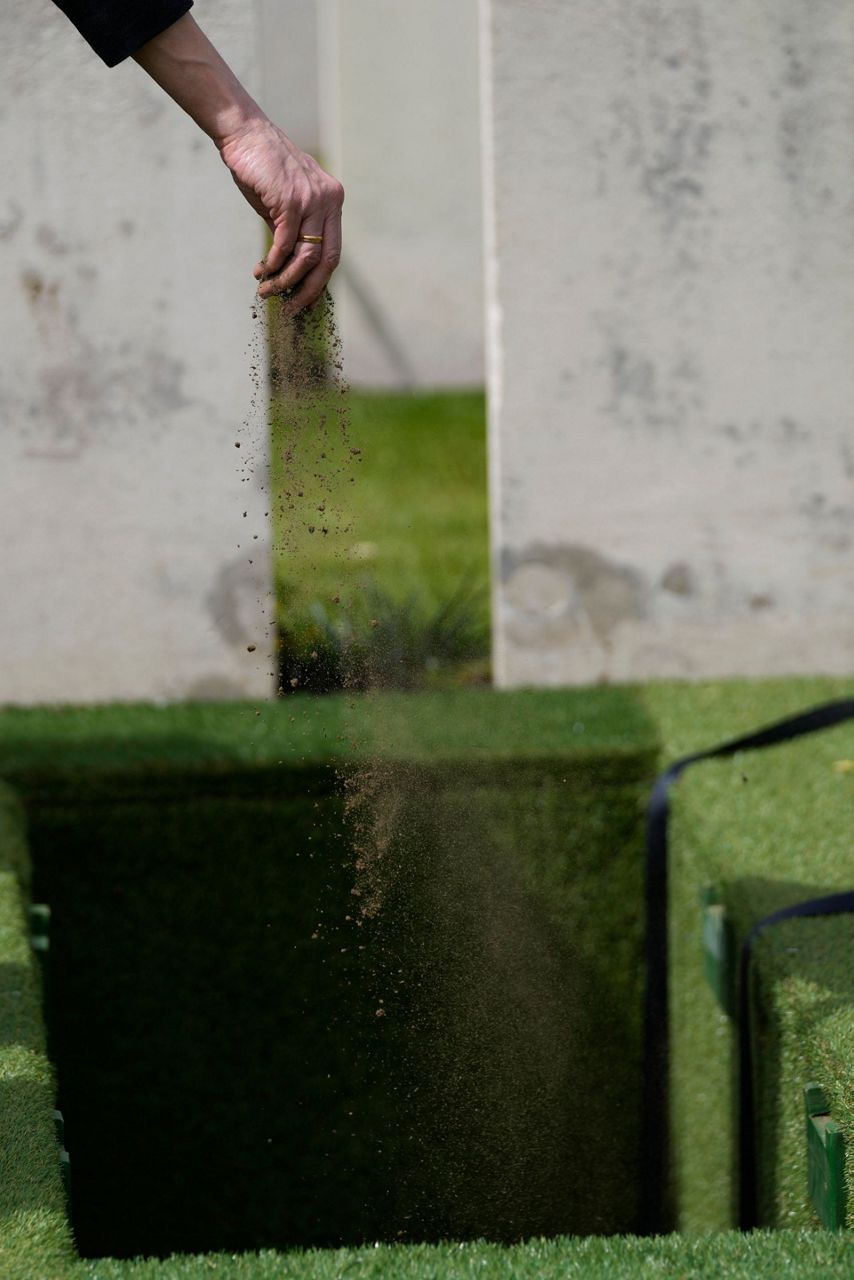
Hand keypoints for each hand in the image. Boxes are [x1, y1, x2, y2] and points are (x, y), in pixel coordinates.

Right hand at [219, 120, 343, 312]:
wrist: (244, 134)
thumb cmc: (261, 169)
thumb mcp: (284, 204)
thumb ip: (293, 232)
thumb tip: (290, 269)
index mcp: (332, 201)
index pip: (333, 251)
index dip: (320, 281)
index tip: (304, 299)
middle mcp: (329, 200)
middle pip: (328, 260)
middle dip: (309, 290)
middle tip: (291, 308)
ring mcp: (312, 200)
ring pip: (307, 257)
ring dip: (286, 280)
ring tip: (267, 291)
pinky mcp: (290, 201)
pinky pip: (285, 245)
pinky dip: (273, 264)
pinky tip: (262, 272)